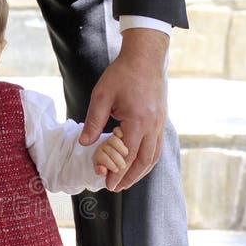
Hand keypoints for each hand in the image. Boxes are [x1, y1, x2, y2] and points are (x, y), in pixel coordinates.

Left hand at [79, 28, 167, 190]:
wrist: (145, 57)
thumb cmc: (122, 74)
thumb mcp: (102, 95)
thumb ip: (94, 121)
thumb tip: (84, 144)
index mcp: (138, 121)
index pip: (127, 155)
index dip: (117, 171)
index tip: (106, 182)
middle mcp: (153, 126)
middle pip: (143, 161)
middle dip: (129, 177)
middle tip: (115, 188)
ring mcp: (159, 124)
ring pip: (154, 156)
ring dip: (141, 172)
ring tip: (126, 181)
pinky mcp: (161, 120)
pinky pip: (157, 146)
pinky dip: (148, 159)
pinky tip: (138, 163)